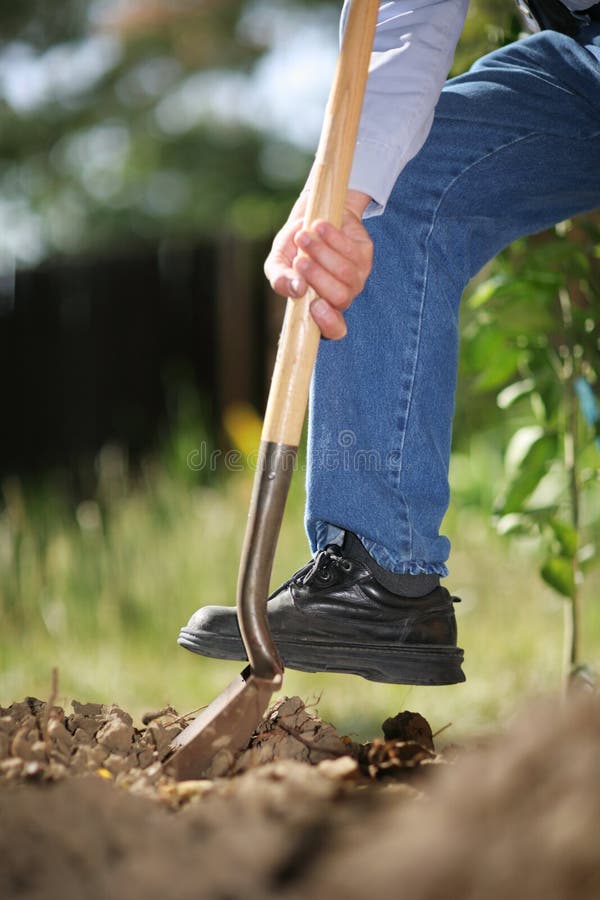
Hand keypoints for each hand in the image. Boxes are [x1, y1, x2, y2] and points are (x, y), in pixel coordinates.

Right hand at [264, 189, 373, 339]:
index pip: (334, 330)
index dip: (328, 323)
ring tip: (303, 236)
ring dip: (322, 253)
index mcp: (321, 307)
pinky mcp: (365, 253)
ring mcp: (357, 276)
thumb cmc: (294, 247)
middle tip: (299, 260)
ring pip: (346, 273)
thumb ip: (280, 279)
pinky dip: (331, 237)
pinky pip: (351, 249)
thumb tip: (296, 289)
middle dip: (318, 277)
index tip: (314, 306)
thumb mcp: (279, 262)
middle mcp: (342, 297)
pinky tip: (318, 226)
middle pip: (340, 297)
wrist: (312, 216)